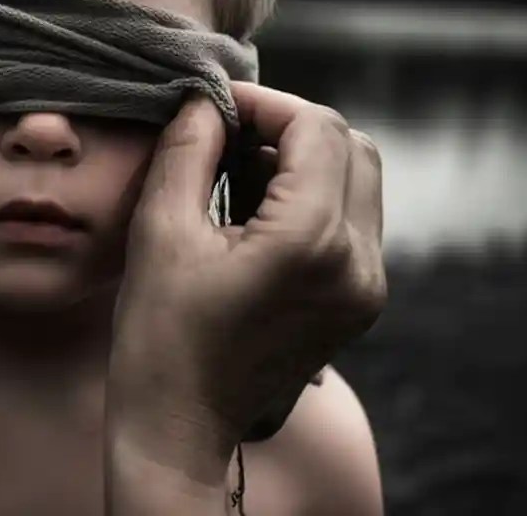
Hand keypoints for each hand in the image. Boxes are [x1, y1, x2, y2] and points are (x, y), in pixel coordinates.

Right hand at [107, 83, 384, 487]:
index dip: (266, 103)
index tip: (218, 107)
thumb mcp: (160, 231)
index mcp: (310, 241)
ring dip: (306, 160)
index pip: (316, 128)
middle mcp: (357, 262)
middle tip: (230, 135)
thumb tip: (206, 98)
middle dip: (291, 126)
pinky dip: (315, 198)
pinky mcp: (361, 302)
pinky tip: (259, 213)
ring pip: (360, 180)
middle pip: (352, 146)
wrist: (182, 426)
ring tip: (239, 175)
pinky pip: (355, 221)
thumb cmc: (159, 337)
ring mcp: (367, 287)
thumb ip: (189, 150)